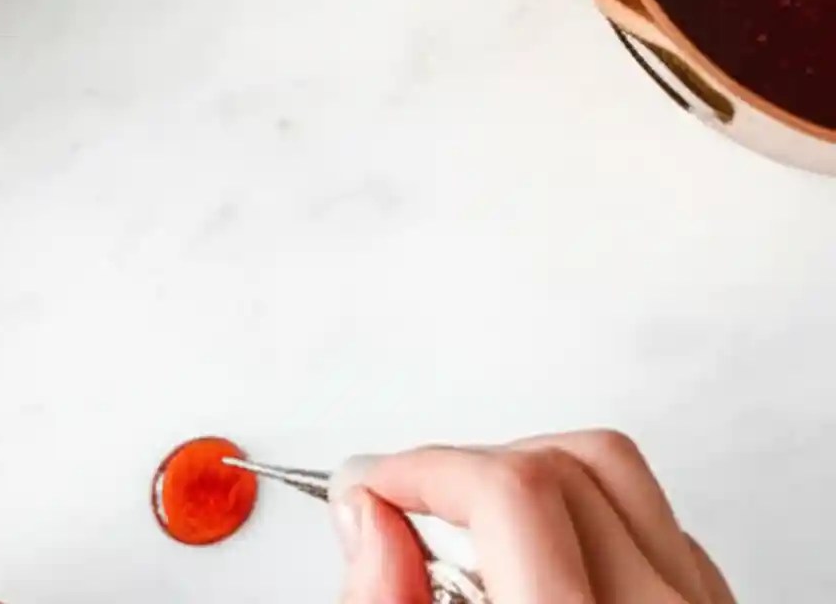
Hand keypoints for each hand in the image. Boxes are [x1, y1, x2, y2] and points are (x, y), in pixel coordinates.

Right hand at [329, 430, 735, 603]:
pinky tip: (535, 559)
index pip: (509, 491)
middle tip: (406, 513)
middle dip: (463, 471)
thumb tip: (368, 515)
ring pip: (613, 470)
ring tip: (471, 532)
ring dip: (525, 475)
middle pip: (560, 464)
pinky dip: (582, 510)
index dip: (420, 468)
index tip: (371, 487)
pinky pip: (652, 518)